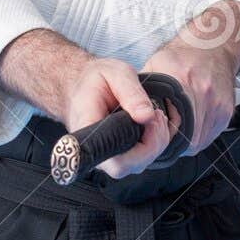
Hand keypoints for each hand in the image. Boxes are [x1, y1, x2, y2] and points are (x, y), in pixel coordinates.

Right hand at [59, 56, 172, 178]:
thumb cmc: (95, 79)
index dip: (140, 150)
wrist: (81, 85)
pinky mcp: (118, 154)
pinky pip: (142, 158)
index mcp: (89, 130)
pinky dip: (156, 140)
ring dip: (157, 139)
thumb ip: (131, 93)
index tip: (149, 120)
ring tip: (155, 113)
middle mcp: (96, 150)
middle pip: (130, 166)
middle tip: (156, 112)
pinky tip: (153, 121)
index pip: (114, 162)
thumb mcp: (114, 73)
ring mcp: (107, 155)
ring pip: (140, 163)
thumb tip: (147, 116)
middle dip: (154, 140)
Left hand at [141, 39, 237, 156]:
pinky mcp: (227, 111)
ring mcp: (219, 104)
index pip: (171, 124)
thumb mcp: (155, 66)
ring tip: (176, 130)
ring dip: (186, 141)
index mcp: (182, 80)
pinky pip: (211, 135)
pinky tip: (190, 125)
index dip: (161, 136)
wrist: (213, 46)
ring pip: (200, 141)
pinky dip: (199, 135)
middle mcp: (204, 93)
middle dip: (173, 142)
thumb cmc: (182, 56)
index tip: (154, 135)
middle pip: (186, 138)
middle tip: (163, 136)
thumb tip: (129, 114)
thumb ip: (143, 91)